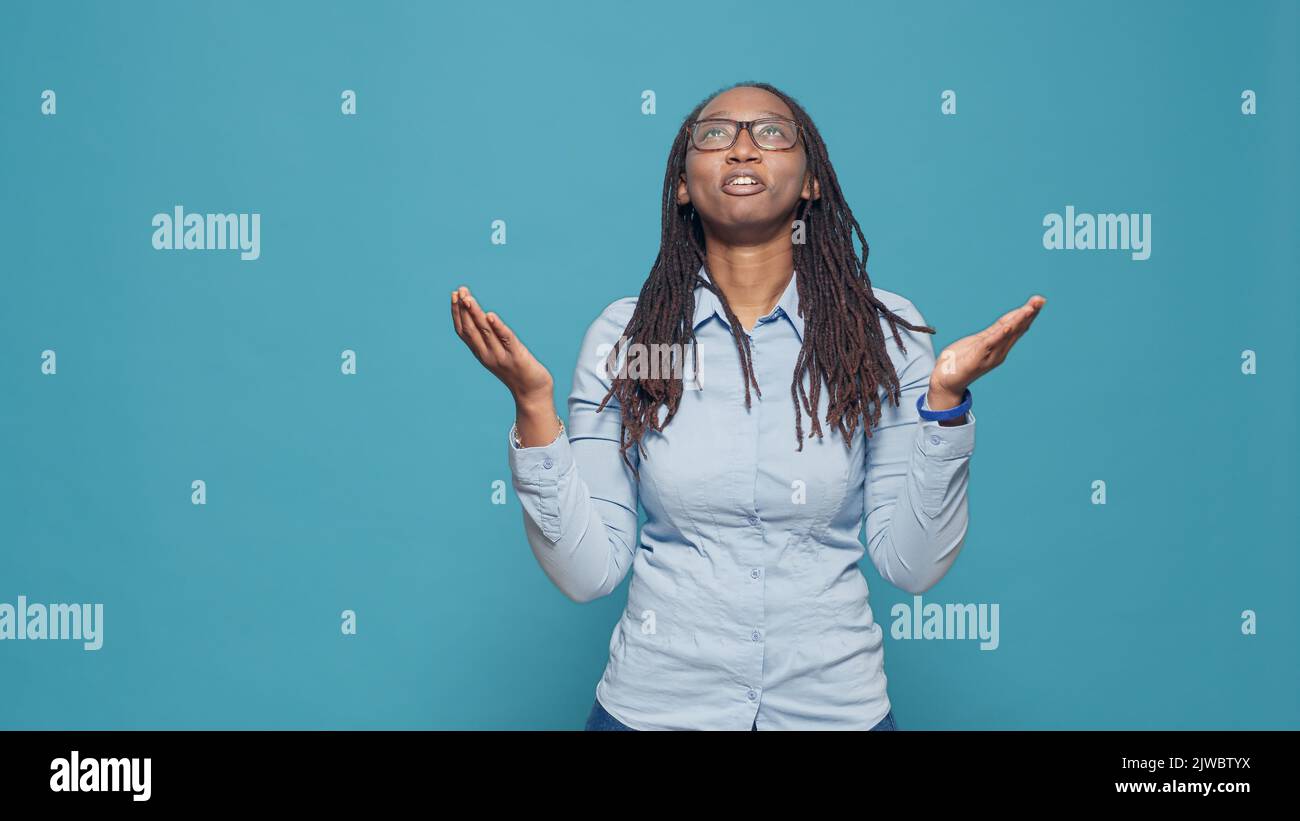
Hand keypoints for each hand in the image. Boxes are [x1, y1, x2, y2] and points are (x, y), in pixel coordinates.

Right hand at [450, 285, 553, 405]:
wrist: (533, 393)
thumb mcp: (498, 354)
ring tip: (469, 298)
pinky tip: (490, 315)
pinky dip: (497, 327)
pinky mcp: (516, 356)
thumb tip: (484, 317)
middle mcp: (487, 355)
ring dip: (475, 313)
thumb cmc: (517, 370)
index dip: (457, 313)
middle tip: (460, 290)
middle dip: (463, 309)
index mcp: (481, 353)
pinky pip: (505, 339)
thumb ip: (490, 339)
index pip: (463, 331)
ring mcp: (500, 356)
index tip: (454, 295)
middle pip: (471, 329)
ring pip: (484, 331)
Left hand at [928, 295, 1045, 408]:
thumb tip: (1007, 322)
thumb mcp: (977, 342)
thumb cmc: (959, 361)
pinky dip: (1001, 334)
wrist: (946, 382)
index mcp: (998, 346)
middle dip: (1028, 314)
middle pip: (1016, 329)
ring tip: (1029, 309)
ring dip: (1019, 321)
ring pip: (1007, 334)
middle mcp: (999, 351)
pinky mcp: (978, 359)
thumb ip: (992, 333)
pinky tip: (1009, 326)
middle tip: (1040, 300)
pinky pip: (991, 344)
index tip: (1038, 300)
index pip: (1015, 326)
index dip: (1025, 313)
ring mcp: (990, 356)